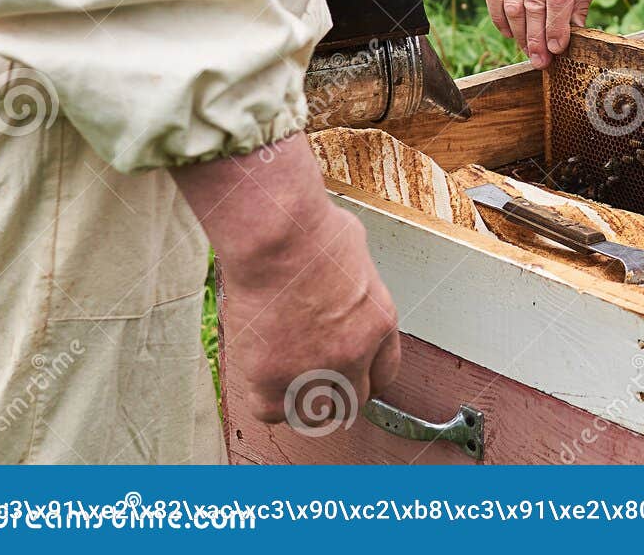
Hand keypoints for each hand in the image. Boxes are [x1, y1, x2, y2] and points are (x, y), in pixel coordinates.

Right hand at [174, 134, 399, 424]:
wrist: (276, 236)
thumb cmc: (311, 229)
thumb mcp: (356, 255)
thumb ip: (355, 286)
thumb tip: (341, 285)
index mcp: (380, 322)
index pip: (383, 374)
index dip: (362, 375)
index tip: (348, 373)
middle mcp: (355, 352)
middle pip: (353, 399)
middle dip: (335, 391)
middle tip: (310, 376)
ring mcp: (315, 369)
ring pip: (314, 412)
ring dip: (300, 399)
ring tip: (283, 377)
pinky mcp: (273, 377)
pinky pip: (271, 410)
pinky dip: (265, 398)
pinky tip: (260, 375)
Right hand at [487, 0, 606, 66]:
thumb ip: (582, 2)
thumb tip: (573, 36)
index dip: (555, 26)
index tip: (557, 49)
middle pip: (533, 4)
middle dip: (536, 38)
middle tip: (541, 62)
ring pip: (512, 3)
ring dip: (519, 34)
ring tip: (529, 54)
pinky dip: (500, 19)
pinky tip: (511, 35)